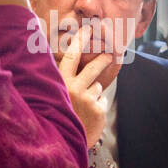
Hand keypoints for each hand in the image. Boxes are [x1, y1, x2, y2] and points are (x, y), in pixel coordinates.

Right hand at [57, 25, 111, 148]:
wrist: (64, 139)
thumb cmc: (61, 112)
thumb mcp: (57, 93)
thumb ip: (65, 78)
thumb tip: (71, 58)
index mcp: (60, 81)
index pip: (71, 56)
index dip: (80, 41)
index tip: (88, 29)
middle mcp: (72, 88)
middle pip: (93, 67)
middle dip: (103, 59)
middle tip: (110, 55)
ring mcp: (86, 98)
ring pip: (97, 86)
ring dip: (94, 92)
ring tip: (84, 104)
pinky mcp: (97, 109)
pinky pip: (102, 99)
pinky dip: (97, 105)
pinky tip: (89, 114)